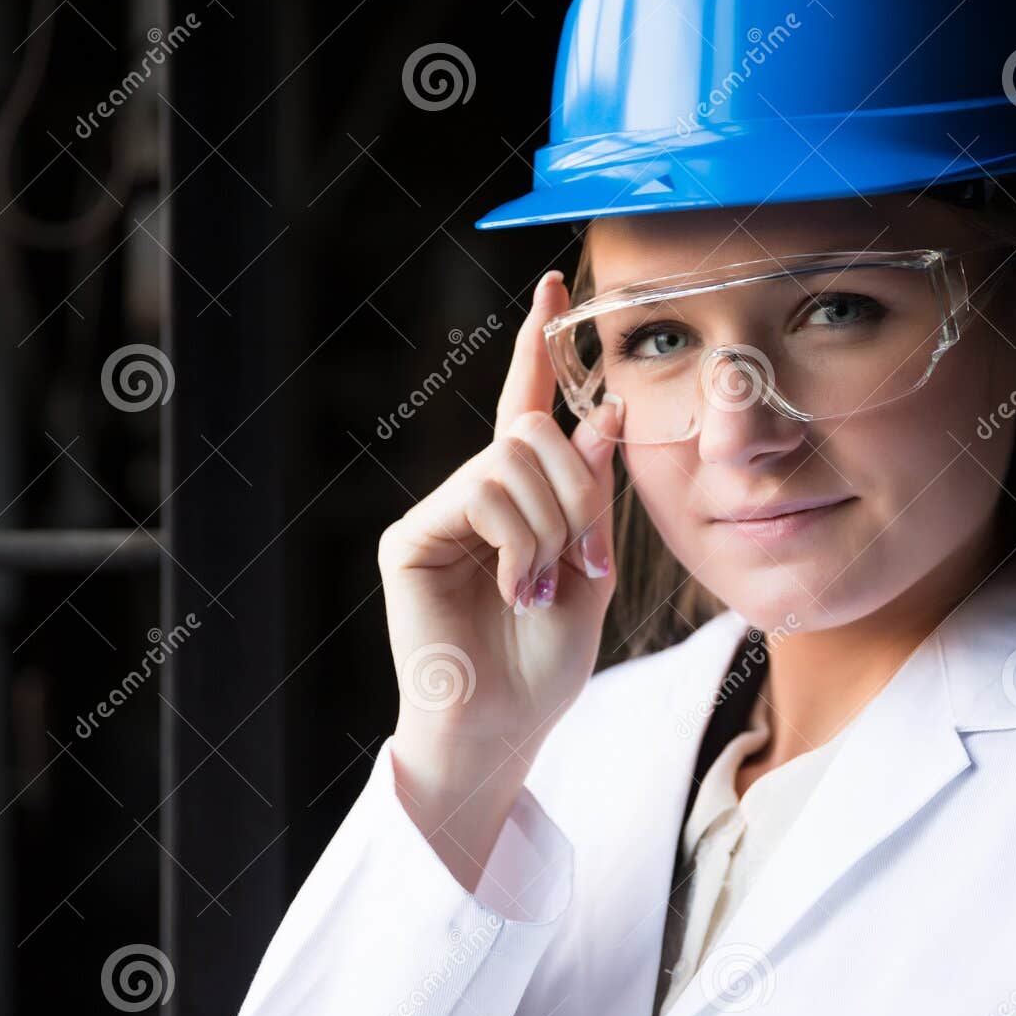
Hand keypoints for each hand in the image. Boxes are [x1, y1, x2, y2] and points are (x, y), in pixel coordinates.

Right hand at [376, 270, 622, 887]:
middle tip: (592, 562)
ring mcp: (439, 514)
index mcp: (517, 502)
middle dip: (581, 492)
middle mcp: (473, 496)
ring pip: (512, 460)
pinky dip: (521, 542)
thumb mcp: (589, 572)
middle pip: (533, 433)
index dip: (537, 350)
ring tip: (547, 587)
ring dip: (554, 525)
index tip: (556, 284)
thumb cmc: (543, 666)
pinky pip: (485, 495)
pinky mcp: (411, 537)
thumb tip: (604, 410)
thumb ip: (592, 494)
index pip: (526, 411)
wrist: (502, 730)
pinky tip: (518, 589)